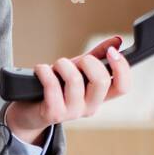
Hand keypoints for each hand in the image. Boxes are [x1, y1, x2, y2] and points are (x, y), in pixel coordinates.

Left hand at [3, 35, 130, 143]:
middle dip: (88, 62)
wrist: (30, 111)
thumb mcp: (78, 70)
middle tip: (77, 61)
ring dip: (63, 64)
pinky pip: (52, 86)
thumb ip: (97, 56)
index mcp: (100, 97)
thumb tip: (117, 41)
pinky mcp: (54, 113)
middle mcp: (90, 107)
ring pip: (75, 80)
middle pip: (101, 81)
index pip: (123, 87)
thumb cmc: (56, 87)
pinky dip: (44, 71)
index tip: (112, 52)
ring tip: (55, 66)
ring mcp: (72, 113)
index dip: (122, 67)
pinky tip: (40, 69)